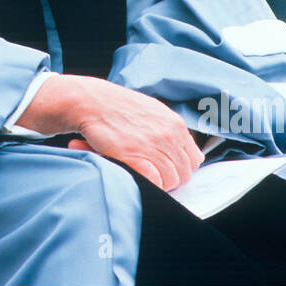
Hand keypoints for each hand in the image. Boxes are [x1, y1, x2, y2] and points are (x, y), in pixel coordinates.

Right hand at [17, 75, 203, 190]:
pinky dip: (148, 184)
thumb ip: (169, 129)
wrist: (91, 101)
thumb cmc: (117, 106)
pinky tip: (135, 174)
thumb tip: (179, 149)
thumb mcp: (152, 110)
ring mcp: (154, 146)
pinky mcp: (137, 157)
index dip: (180, 168)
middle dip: (170, 178)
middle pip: (184, 173)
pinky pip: (155, 183)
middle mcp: (169, 135)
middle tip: (151, 174)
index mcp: (175, 124)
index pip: (194, 159)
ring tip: (139, 173)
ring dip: (157, 183)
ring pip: (171, 181)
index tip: (166, 168)